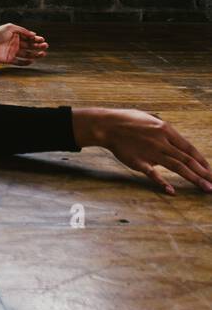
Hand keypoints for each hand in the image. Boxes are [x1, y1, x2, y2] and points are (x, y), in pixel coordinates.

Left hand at [0, 23, 48, 66]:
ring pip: (27, 54)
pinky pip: (19, 62)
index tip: (42, 39)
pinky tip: (32, 60)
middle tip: (45, 46)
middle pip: (29, 46)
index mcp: (16, 35)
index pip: (28, 37)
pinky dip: (26, 62)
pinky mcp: (9, 59)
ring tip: (43, 54)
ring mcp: (13, 52)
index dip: (36, 39)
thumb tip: (33, 34)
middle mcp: (15, 43)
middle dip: (38, 46)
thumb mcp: (11, 28)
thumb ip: (23, 31)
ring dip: (35, 54)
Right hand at [73, 107, 211, 194]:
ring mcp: (151, 152)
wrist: (107, 125)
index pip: (189, 148)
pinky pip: (153, 174)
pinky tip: (171, 191)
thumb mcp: (150, 118)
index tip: (210, 170)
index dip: (201, 160)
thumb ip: (163, 129)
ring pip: (176, 167)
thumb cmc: (128, 119)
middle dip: (203, 173)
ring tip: (205, 188)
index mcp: (165, 129)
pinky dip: (162, 183)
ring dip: (193, 179)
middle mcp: (162, 141)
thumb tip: (173, 136)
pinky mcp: (139, 162)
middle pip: (186, 160)